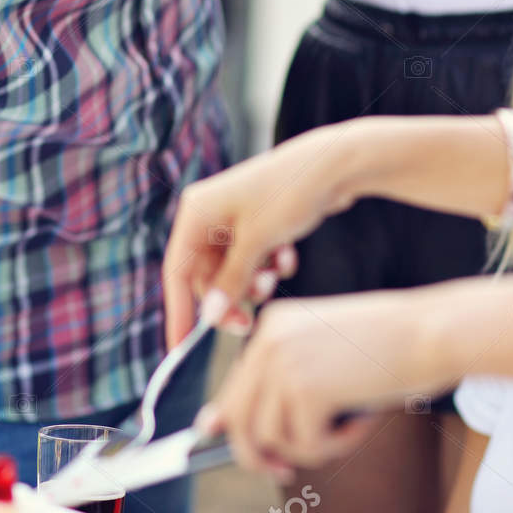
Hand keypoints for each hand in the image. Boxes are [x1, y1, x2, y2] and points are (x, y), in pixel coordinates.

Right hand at [163, 122, 369, 345]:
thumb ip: (230, 282)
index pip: (178, 272)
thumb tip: (208, 317)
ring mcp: (233, 217)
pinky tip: (288, 257)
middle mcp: (209, 213)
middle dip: (230, 297)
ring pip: (232, 270)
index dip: (179, 312)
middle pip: (206, 276)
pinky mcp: (257, 221)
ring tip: (276, 277)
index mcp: (196, 212)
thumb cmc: (289, 194)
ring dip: (253, 282)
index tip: (179, 348)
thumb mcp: (257, 243)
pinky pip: (253, 258)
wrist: (335, 164)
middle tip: (249, 323)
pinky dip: (268, 265)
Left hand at [195, 290, 453, 472]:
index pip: (234, 388)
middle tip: (284, 473)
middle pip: (237, 417)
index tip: (264, 456)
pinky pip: (307, 445)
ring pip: (271, 438)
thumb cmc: (392, 347)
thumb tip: (228, 432)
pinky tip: (363, 421)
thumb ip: (282, 384)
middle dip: (256, 455)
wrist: (434, 331)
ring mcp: (283, 363)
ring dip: (310, 449)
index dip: (240, 430)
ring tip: (348, 429)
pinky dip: (336, 446)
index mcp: (272, 324)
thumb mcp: (328, 356)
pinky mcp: (306, 389)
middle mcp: (268, 339)